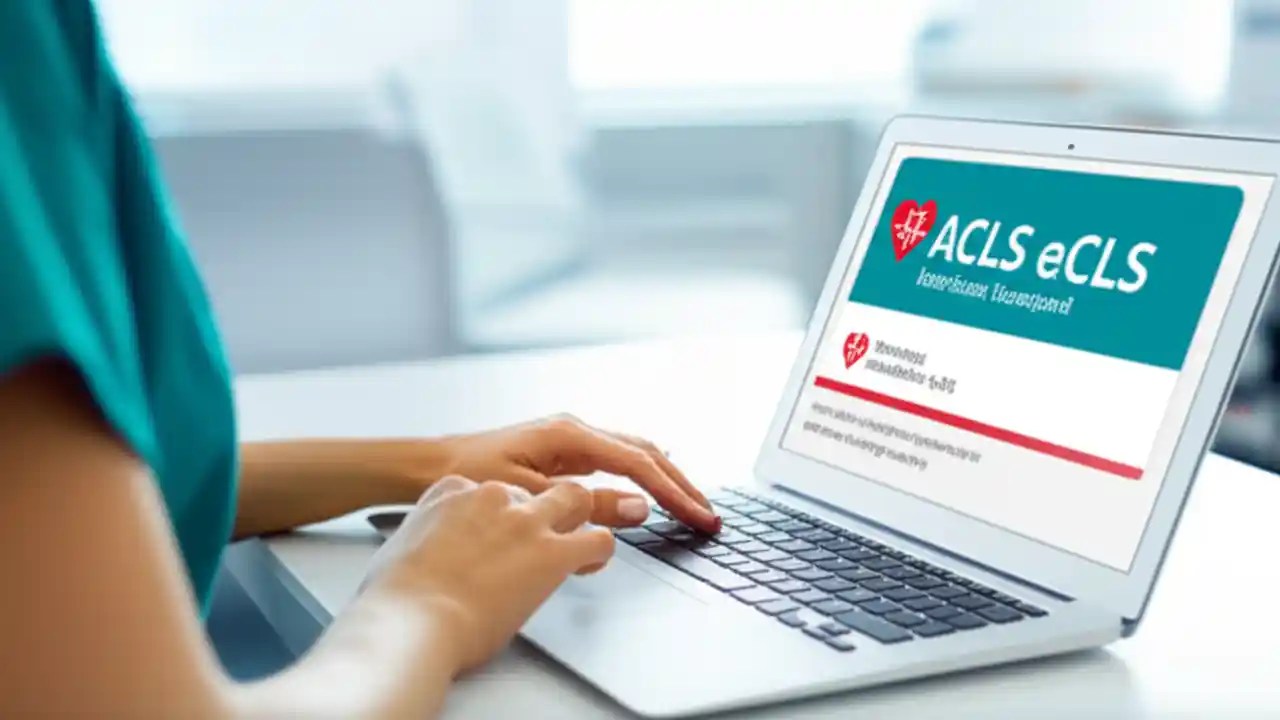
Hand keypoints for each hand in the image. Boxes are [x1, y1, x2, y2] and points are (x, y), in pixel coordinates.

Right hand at [366, 476, 614, 671]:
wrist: (411, 623)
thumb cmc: (398, 601)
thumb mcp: (401, 549)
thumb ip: (428, 540)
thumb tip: (435, 557)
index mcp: (451, 491)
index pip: (487, 489)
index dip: (497, 515)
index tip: (497, 535)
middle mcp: (491, 497)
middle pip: (532, 488)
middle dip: (540, 509)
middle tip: (540, 536)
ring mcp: (524, 521)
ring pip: (575, 497)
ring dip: (578, 518)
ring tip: (576, 541)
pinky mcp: (552, 553)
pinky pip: (597, 540)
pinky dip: (600, 552)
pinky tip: (591, 563)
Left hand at [441, 415, 718, 532]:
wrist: (429, 467)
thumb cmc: (467, 475)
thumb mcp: (529, 495)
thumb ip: (586, 503)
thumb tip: (638, 508)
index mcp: (569, 434)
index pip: (639, 463)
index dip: (673, 491)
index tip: (698, 515)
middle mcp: (574, 430)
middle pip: (645, 454)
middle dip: (680, 484)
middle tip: (708, 515)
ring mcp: (570, 440)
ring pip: (633, 455)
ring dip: (664, 479)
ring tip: (692, 504)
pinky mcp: (563, 453)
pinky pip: (615, 461)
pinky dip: (642, 476)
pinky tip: (653, 488)